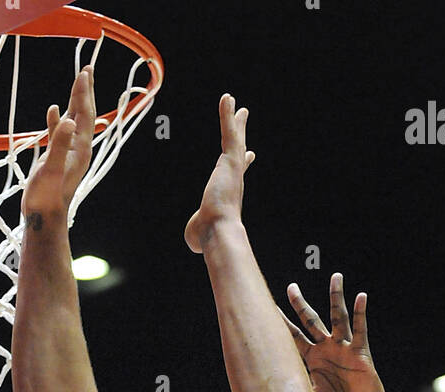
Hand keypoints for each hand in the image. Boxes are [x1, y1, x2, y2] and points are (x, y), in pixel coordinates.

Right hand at [21, 66, 94, 221]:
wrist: (44, 217)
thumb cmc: (47, 197)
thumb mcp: (51, 169)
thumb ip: (58, 144)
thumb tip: (68, 120)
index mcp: (79, 148)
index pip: (84, 114)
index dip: (83, 92)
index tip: (84, 71)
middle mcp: (77, 148)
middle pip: (84, 114)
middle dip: (85, 91)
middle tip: (87, 68)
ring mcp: (68, 153)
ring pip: (73, 120)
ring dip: (74, 101)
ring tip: (76, 83)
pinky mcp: (57, 158)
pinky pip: (59, 133)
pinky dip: (57, 120)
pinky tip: (53, 110)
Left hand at [184, 94, 255, 253]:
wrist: (218, 231)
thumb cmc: (208, 237)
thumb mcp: (198, 233)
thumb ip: (197, 229)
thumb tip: (195, 240)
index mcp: (229, 193)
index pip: (238, 174)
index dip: (243, 163)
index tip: (250, 155)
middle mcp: (234, 179)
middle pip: (238, 150)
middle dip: (240, 132)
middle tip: (243, 115)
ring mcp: (233, 169)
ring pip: (233, 137)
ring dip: (232, 118)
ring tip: (230, 100)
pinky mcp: (231, 161)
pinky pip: (228, 133)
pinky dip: (227, 115)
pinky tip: (226, 99)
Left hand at [281, 273, 391, 391]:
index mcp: (312, 361)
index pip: (293, 338)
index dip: (281, 325)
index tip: (267, 310)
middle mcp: (327, 350)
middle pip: (311, 322)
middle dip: (300, 305)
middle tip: (290, 287)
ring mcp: (344, 350)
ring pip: (338, 318)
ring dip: (336, 297)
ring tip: (335, 277)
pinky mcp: (361, 354)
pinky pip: (360, 331)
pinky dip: (361, 313)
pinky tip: (360, 296)